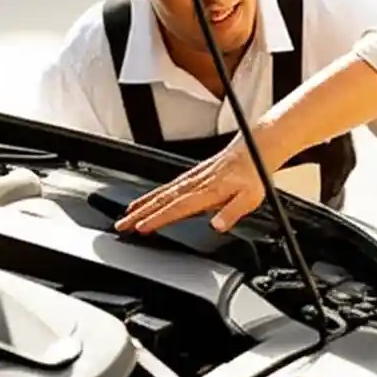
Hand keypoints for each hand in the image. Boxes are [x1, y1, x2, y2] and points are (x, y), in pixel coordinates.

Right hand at [114, 140, 266, 234]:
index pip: (178, 208)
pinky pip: (167, 186)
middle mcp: (196, 184)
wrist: (254, 150)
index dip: (158, 218)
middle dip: (139, 213)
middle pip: (162, 200)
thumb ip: (232, 213)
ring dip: (141, 204)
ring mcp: (192, 179)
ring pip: (161, 193)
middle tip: (121, 225)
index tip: (141, 227)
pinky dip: (152, 195)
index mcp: (208, 192)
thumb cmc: (253, 176)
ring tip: (125, 215)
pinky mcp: (192, 176)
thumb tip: (217, 226)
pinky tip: (144, 201)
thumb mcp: (250, 199)